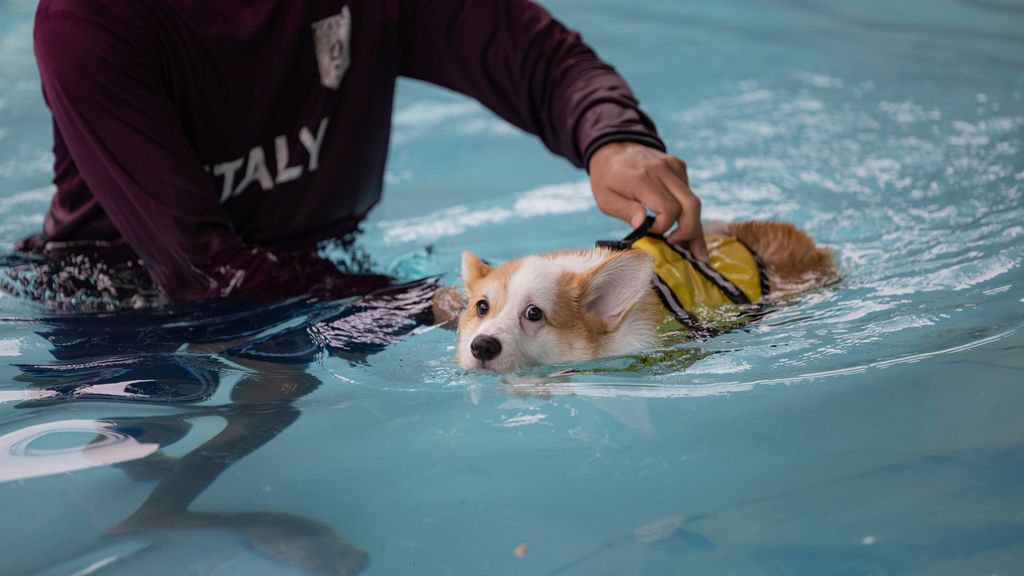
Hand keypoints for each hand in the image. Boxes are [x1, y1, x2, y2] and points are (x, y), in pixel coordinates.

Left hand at [588, 142, 707, 260]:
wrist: (613, 147)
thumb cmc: (607, 177)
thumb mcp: (605, 198)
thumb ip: (625, 211)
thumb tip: (643, 226)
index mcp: (642, 178)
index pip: (668, 208)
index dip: (664, 226)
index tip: (652, 233)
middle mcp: (662, 170)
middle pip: (690, 204)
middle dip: (692, 231)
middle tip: (691, 253)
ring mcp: (673, 166)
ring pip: (693, 200)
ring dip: (695, 226)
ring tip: (697, 250)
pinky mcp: (678, 166)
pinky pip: (688, 192)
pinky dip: (688, 212)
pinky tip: (684, 228)